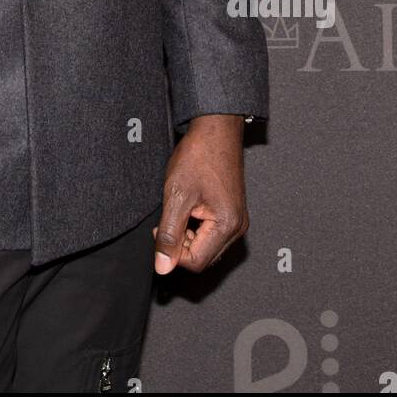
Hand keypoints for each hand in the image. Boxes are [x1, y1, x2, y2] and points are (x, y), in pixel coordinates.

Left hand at [152, 115, 247, 274]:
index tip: (159, 232)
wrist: (215, 130)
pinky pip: (210, 233)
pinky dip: (194, 226)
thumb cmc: (199, 156)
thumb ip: (169, 234)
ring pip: (205, 246)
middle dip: (180, 244)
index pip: (196, 262)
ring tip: (178, 209)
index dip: (172, 253)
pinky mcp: (232, 213)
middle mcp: (237, 227)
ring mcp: (236, 220)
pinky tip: (188, 207)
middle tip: (167, 219)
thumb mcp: (176, 196)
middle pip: (203, 257)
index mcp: (227, 226)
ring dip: (186, 234)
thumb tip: (163, 267)